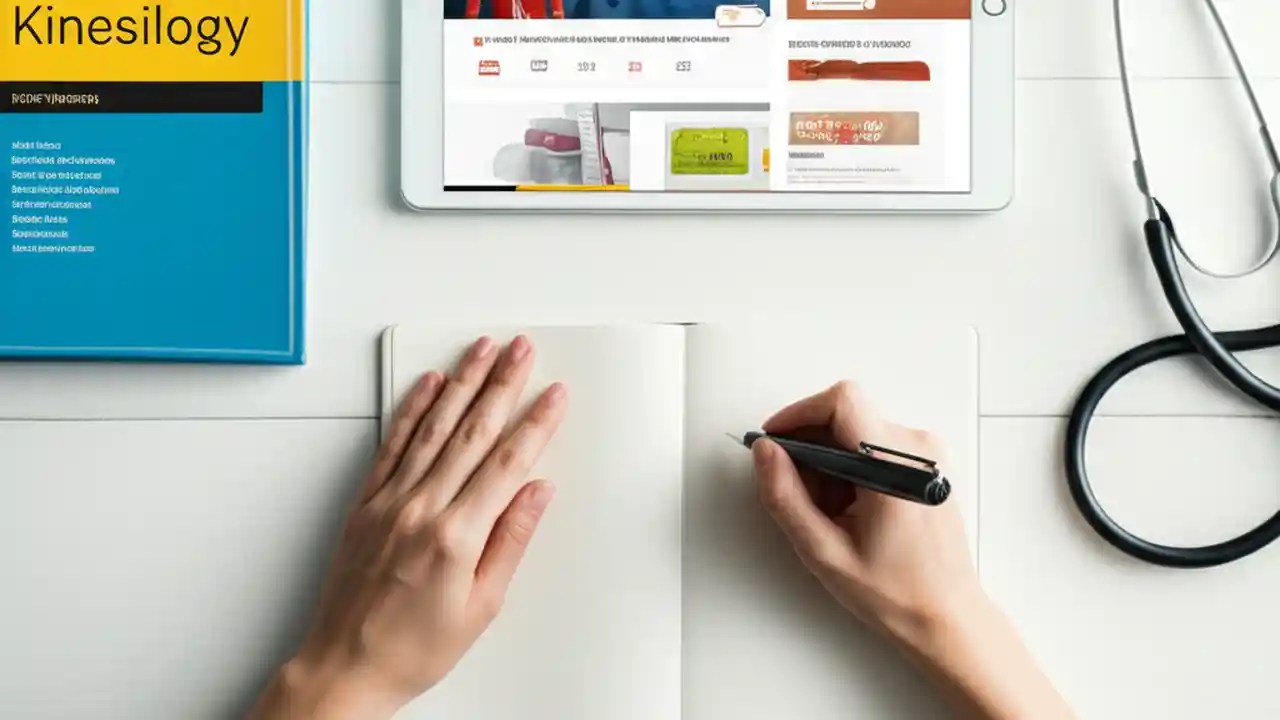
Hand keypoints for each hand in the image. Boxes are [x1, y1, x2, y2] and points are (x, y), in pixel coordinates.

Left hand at [249, 335, 566, 719]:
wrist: (345, 668)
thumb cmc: (411, 649)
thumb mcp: (481, 606)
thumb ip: (510, 541)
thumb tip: (536, 492)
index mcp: (456, 537)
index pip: (507, 462)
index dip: (535, 422)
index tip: (553, 394)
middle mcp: (420, 509)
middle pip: (472, 431)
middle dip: (503, 384)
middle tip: (522, 350)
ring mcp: (389, 501)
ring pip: (433, 426)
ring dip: (462, 382)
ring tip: (482, 350)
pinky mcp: (364, 503)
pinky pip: (392, 443)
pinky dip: (412, 409)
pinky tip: (428, 384)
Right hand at [753, 381, 1071, 719]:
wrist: (946, 616)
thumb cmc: (896, 593)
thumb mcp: (824, 551)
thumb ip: (786, 496)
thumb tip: (765, 452)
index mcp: (896, 467)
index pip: (842, 401)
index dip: (799, 413)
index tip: (776, 439)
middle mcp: (919, 450)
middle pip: (845, 416)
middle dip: (812, 449)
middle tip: (804, 497)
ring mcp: (928, 454)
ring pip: (857, 431)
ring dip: (831, 463)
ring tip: (833, 513)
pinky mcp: (927, 463)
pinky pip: (875, 445)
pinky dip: (851, 468)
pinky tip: (852, 509)